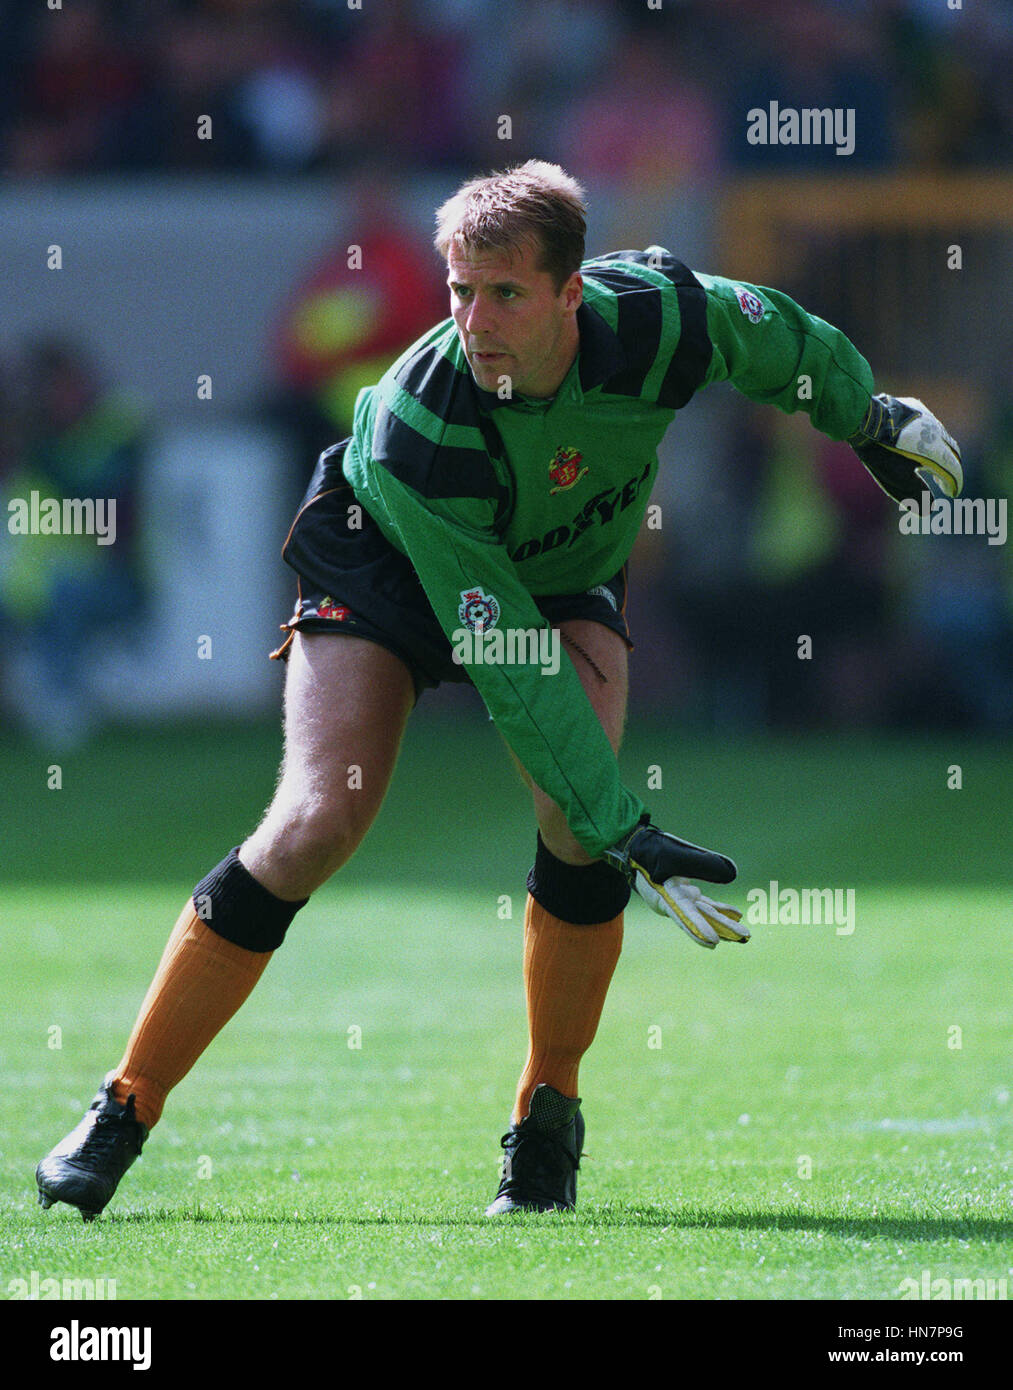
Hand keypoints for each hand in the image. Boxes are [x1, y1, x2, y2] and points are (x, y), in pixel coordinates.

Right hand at [604, 817, 747, 948]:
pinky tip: (736, 914)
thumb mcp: (676, 853)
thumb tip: (731, 873)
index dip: (698, 927)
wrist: (637, 850)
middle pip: (701, 918)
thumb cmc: (653, 851)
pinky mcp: (685, 895)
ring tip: (744, 934)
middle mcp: (674, 902)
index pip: (684, 914)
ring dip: (724, 923)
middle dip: (722, 928)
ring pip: (705, 914)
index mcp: (665, 895)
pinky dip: (720, 909)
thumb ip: (703, 863)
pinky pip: (705, 905)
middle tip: (744, 937)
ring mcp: (680, 899)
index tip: (714, 941)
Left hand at [848, 394, 961, 502]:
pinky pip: (929, 424)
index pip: (953, 470)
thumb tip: (929, 509)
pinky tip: (916, 443)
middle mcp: (938, 433)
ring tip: (930, 465)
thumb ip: (914, 494)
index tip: (952, 492)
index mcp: (935, 452)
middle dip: (952, 468)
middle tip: (944, 482)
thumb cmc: (879, 452)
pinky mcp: (918, 407)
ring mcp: (929, 418)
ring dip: (941, 452)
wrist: (865, 419)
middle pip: (953, 453)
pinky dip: (928, 437)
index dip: (954, 483)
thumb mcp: (896, 478)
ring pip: (942, 437)